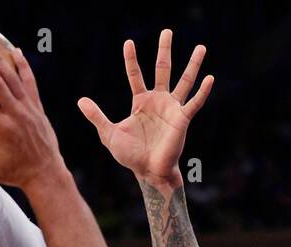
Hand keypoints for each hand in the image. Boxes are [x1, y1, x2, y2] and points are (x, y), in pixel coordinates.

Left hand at [77, 29, 213, 186]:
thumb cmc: (131, 156)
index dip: (131, 59)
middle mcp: (158, 101)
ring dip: (193, 65)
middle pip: (163, 69)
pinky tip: (210, 78)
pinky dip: (203, 91)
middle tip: (167, 31)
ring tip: (201, 47)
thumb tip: (80, 101)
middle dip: (165, 50)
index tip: (129, 42)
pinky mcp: (182, 119)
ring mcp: (172, 108)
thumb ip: (96, 116)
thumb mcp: (109, 134)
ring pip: (184, 81)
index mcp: (141, 102)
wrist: (148, 172)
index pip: (135, 74)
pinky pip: (194, 102)